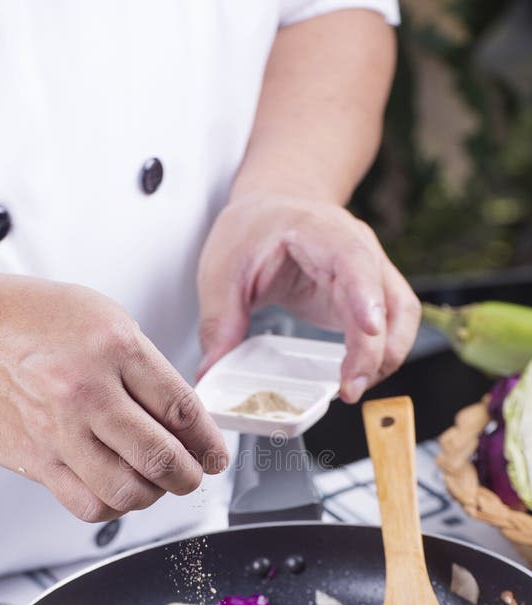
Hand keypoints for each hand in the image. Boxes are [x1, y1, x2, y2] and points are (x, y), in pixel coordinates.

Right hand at [0, 265, 227, 520]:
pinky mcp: (36, 460)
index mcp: (114, 347)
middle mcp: (86, 390)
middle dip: (190, 476)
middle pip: (160, 457)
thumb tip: (184, 421)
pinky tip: (118, 490)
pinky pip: (88, 504)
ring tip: (155, 483)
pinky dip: (114, 507)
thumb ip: (148, 369)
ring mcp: (58, 430)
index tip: (216, 455)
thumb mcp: (106, 318)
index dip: (209, 442)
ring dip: (154, 496)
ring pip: (128, 491)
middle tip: (194, 475)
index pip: (182, 408)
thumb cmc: (34, 321)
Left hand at [197, 195, 420, 401]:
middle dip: (376, 349)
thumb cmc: (254, 228)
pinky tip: (355, 376)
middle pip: (388, 299)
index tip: (369, 329)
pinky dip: (379, 356)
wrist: (274, 206)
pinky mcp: (368, 297)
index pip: (354, 260)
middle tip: (350, 387)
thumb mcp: (222, 269)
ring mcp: (369, 273)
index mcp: (321, 231)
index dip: (366, 295)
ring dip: (386, 357)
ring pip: (401, 316)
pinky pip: (390, 328)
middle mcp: (358, 249)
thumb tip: (213, 369)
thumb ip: (219, 320)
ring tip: (353, 387)